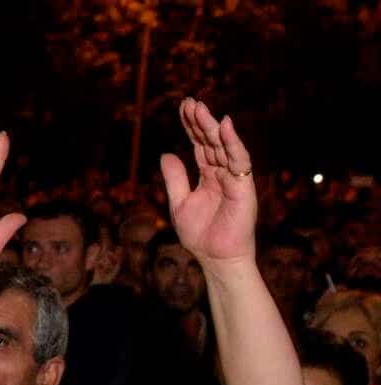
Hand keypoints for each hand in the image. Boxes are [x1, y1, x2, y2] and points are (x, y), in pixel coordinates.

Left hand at [160, 98, 256, 265]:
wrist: (215, 257)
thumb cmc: (200, 234)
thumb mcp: (179, 203)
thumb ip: (175, 179)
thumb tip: (166, 153)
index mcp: (208, 175)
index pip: (200, 144)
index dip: (191, 126)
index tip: (183, 107)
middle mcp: (222, 172)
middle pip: (211, 141)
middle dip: (200, 121)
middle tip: (189, 102)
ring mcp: (234, 177)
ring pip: (223, 146)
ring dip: (212, 126)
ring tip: (200, 108)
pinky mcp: (244, 185)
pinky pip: (239, 159)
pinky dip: (232, 142)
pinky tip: (224, 125)